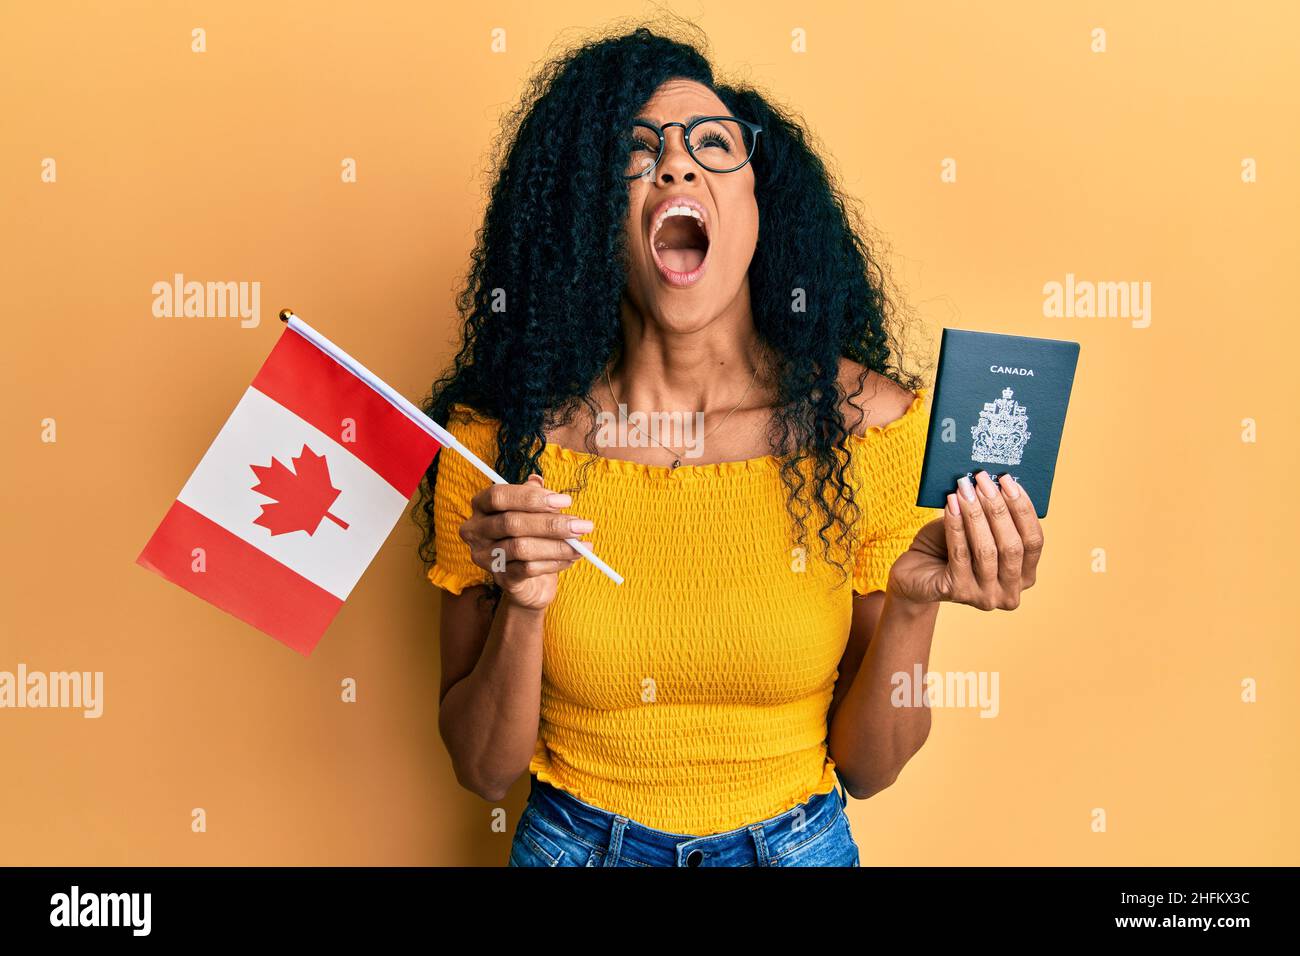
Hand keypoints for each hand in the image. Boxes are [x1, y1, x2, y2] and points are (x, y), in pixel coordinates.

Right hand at [459, 473, 591, 610]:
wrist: (528, 578)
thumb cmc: (530, 535)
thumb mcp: (532, 511)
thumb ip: (533, 496)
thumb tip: (537, 480)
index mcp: (481, 507)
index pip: (499, 496)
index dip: (532, 498)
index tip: (566, 501)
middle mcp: (476, 531)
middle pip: (512, 523)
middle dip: (551, 524)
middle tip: (582, 526)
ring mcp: (485, 557)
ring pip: (522, 548)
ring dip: (557, 546)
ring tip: (581, 545)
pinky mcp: (500, 578)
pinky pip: (528, 569)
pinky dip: (554, 562)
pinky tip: (572, 558)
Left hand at [887, 471, 1042, 609]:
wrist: (917, 573)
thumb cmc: (950, 548)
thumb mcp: (976, 531)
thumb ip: (991, 516)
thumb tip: (993, 482)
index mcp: (1024, 576)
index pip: (1033, 542)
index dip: (1023, 510)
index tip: (1008, 481)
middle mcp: (1009, 592)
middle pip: (1012, 546)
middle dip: (998, 509)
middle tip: (984, 480)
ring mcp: (985, 597)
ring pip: (987, 551)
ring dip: (975, 514)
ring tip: (964, 488)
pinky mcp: (958, 593)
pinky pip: (960, 555)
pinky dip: (956, 526)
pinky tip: (951, 505)